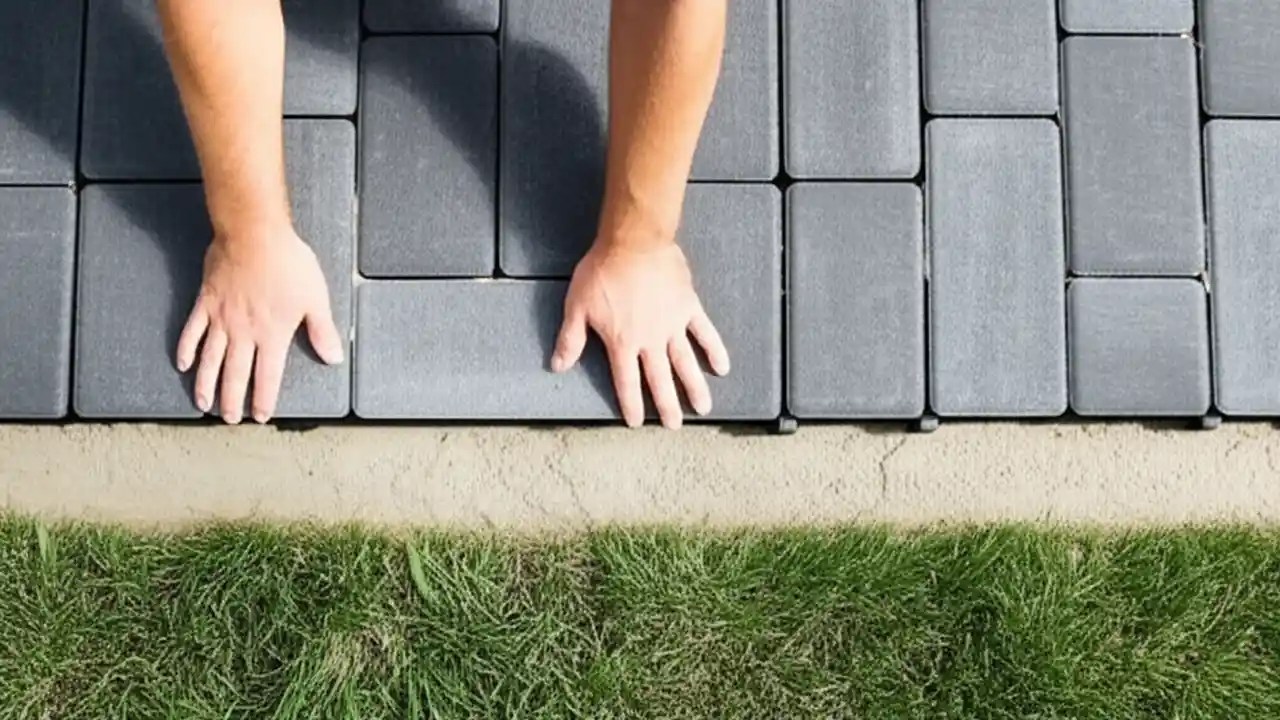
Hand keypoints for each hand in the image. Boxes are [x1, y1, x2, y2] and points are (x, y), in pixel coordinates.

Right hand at [176, 226, 342, 423]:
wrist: (254, 235)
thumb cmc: (288, 264)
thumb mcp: (315, 298)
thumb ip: (322, 331)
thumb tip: (333, 358)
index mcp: (272, 335)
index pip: (267, 377)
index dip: (263, 399)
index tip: (260, 416)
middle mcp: (243, 333)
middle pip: (235, 375)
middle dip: (232, 401)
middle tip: (229, 419)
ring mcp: (221, 319)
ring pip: (210, 360)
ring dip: (205, 385)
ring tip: (203, 404)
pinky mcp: (205, 302)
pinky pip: (191, 332)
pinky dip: (186, 350)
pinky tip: (183, 365)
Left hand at [552, 242, 729, 428]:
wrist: (634, 242)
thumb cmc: (603, 271)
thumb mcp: (578, 306)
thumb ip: (571, 339)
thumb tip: (558, 365)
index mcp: (622, 343)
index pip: (627, 382)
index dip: (631, 404)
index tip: (635, 422)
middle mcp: (650, 340)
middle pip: (660, 380)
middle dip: (667, 406)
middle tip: (674, 426)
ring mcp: (673, 325)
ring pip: (685, 363)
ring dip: (695, 388)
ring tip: (703, 408)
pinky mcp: (688, 306)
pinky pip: (704, 332)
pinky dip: (714, 350)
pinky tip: (723, 366)